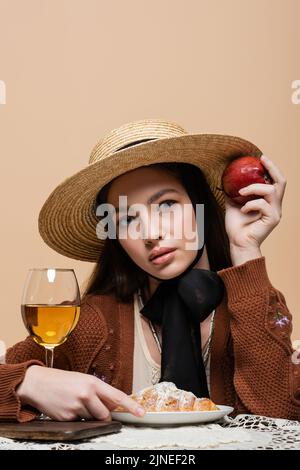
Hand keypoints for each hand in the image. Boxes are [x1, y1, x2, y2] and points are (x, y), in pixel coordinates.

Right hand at [16, 365, 144, 420]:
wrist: (37, 383)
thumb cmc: (61, 380)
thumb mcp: (83, 380)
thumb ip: (98, 392)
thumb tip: (113, 405)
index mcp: (93, 383)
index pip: (117, 396)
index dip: (131, 406)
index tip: (141, 413)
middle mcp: (86, 394)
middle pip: (105, 414)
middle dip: (102, 414)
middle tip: (90, 405)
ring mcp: (76, 407)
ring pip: (92, 419)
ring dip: (87, 416)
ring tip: (75, 403)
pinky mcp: (67, 418)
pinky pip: (79, 423)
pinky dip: (75, 418)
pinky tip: (66, 407)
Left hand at [224, 154, 285, 250]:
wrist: (237, 243)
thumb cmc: (236, 227)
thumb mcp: (233, 205)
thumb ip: (234, 193)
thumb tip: (225, 179)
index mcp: (268, 201)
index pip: (275, 181)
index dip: (271, 168)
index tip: (260, 158)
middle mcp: (275, 206)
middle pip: (281, 182)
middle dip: (272, 168)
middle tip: (261, 160)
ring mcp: (275, 212)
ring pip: (271, 190)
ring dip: (254, 188)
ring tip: (241, 192)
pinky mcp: (272, 219)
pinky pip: (263, 204)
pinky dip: (251, 204)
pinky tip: (243, 209)